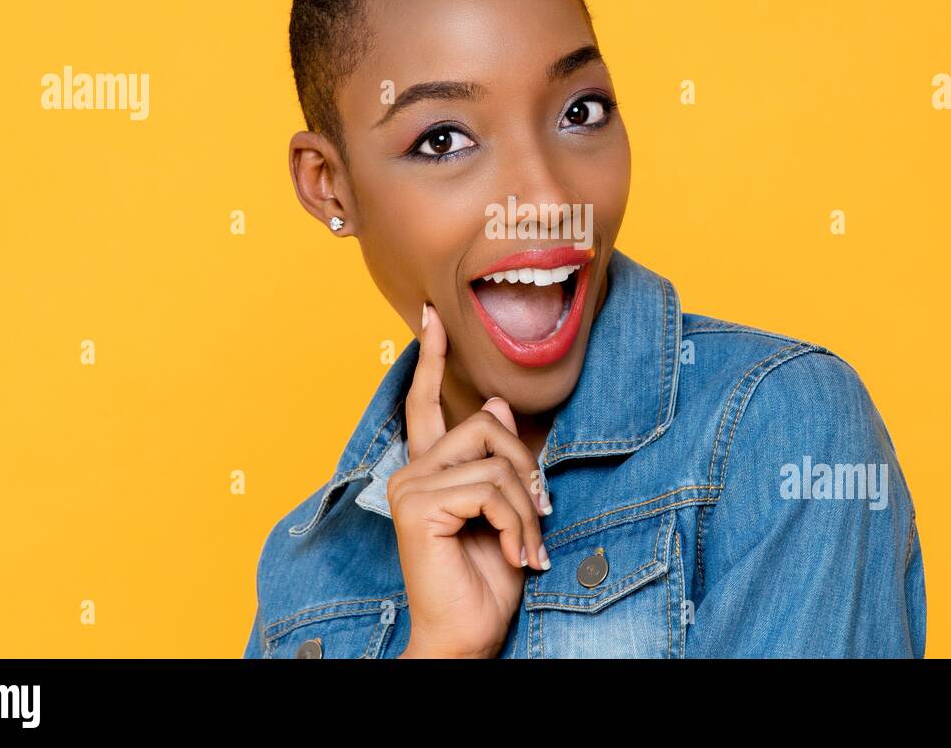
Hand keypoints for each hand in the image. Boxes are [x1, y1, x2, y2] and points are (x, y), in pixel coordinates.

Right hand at [390, 303, 549, 658]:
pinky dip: (519, 524)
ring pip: (497, 460)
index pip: (426, 402)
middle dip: (527, 469)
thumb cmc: (488, 578)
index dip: (431, 357)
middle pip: (485, 426)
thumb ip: (497, 459)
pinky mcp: (419, 505)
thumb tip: (493, 403)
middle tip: (539, 513)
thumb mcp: (508, 509)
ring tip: (527, 546)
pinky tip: (518, 556)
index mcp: (428, 470)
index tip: (433, 315)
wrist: (468, 635)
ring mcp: (411, 487)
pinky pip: (493, 490)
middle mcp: (411, 472)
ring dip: (528, 508)